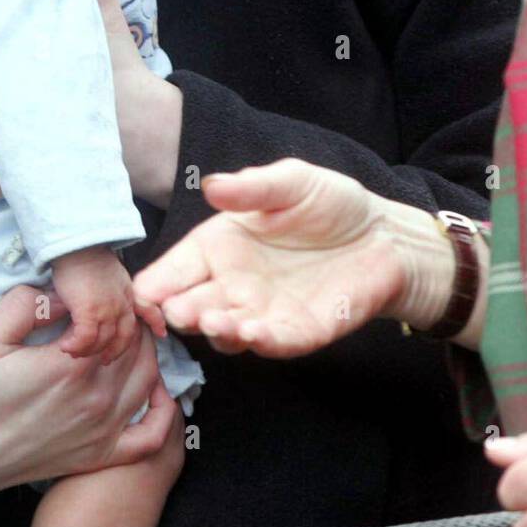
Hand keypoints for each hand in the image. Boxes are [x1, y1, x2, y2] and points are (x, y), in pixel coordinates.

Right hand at [0, 286, 174, 501]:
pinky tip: (155, 393)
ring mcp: (102, 430)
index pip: (121, 321)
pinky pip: (151, 437)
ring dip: (148, 355)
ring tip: (129, 341)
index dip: (118, 305)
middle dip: (133, 326)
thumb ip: (27, 303)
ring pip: (150, 380)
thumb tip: (66, 293)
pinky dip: (165, 413)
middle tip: (118, 316)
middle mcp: (96, 398)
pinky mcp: (99, 455)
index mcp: (73, 364)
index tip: (104, 299)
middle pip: (139, 347)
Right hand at [51, 246, 165, 361]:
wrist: (77, 245)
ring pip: (104, 341)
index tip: (162, 333)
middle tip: (105, 359)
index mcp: (128, 292)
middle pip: (125, 336)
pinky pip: (86, 338)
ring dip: (88, 350)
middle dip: (115, 350)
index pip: (149, 309)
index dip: (156, 322)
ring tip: (75, 351)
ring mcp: (108, 308)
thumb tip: (104, 302)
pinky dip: (76, 345)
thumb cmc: (87, 258)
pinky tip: (66, 346)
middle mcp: (122, 302)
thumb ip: (114, 290)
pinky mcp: (89, 311)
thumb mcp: (111, 274)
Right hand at [134, 157, 404, 356]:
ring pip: (223, 333)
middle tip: (176, 310)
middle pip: (187, 308)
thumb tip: (211, 184)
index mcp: (217, 247)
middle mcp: (230, 285)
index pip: (168, 273)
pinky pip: (270, 344)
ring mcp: (260, 312)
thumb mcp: (292, 182)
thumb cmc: (332, 205)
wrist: (384, 235)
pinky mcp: (295, 333)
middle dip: (177, 313)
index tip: (142, 296)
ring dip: (216, 330)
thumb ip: (252, 187)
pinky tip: (253, 333)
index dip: (150, 288)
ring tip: (213, 319)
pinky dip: (258, 342)